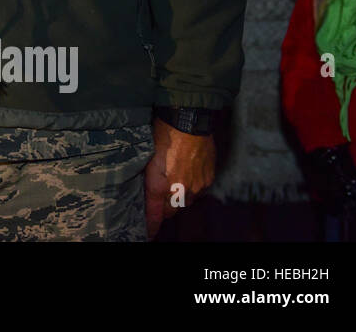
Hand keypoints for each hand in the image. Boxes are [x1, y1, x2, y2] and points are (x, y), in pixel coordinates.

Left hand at [144, 117, 215, 238]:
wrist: (189, 121)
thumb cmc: (163, 135)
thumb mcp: (148, 157)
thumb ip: (150, 179)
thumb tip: (150, 193)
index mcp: (161, 186)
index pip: (156, 214)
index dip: (151, 225)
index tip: (148, 234)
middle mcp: (180, 190)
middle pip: (172, 211)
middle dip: (165, 210)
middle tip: (159, 204)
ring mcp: (196, 186)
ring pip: (186, 201)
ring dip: (178, 198)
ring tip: (173, 186)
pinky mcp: (208, 179)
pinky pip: (198, 191)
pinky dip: (191, 188)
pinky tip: (186, 177)